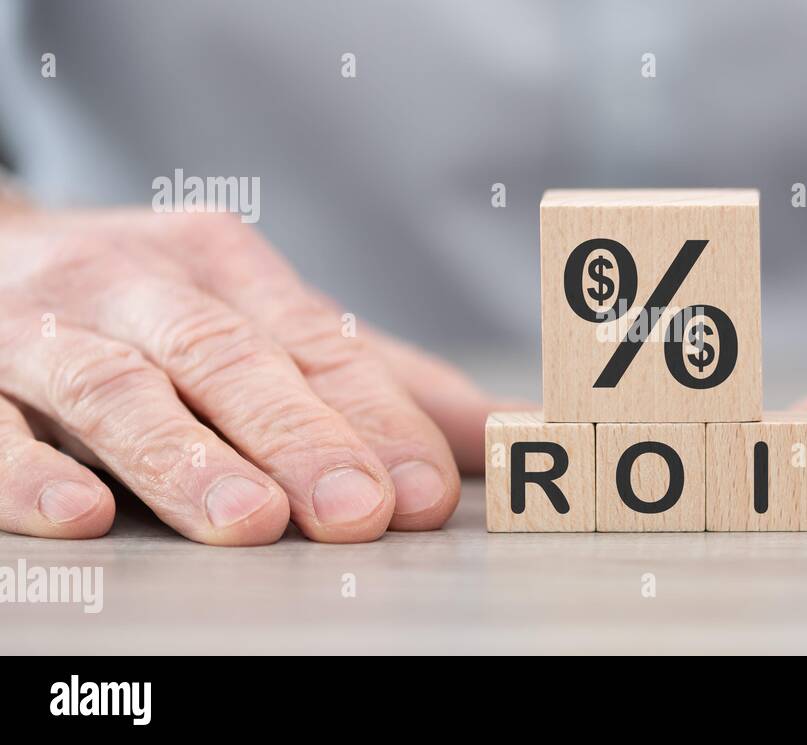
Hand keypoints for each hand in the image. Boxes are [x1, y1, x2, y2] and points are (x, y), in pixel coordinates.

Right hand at [0, 208, 518, 544]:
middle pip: (226, 358)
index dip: (374, 419)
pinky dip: (27, 470)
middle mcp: (137, 286)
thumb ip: (381, 382)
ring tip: (246, 521)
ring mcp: (43, 327)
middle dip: (298, 437)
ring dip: (183, 456)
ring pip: (117, 387)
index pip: (315, 345)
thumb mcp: (268, 323)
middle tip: (356, 511)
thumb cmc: (154, 307)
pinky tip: (78, 514)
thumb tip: (510, 433)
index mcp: (226, 268)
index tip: (423, 491)